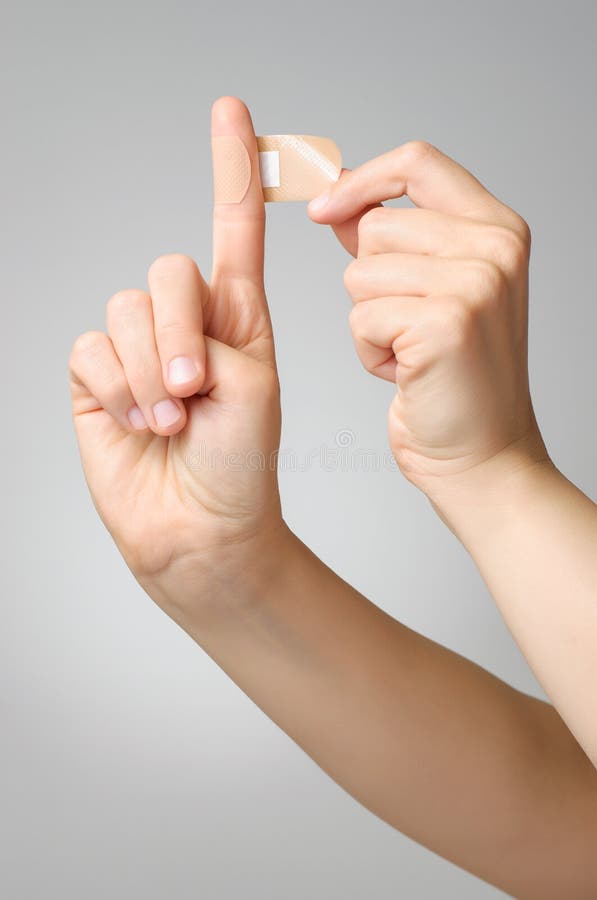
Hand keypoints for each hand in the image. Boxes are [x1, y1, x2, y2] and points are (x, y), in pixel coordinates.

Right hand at [69, 97, 285, 615]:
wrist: (204, 528)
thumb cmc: (242, 462)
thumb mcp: (254, 386)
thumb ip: (210, 333)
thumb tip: (154, 329)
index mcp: (237, 318)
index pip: (234, 230)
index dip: (232, 171)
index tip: (231, 112)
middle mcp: (187, 324)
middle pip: (167, 271)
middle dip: (178, 332)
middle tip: (194, 391)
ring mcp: (140, 350)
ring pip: (126, 311)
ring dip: (151, 372)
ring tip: (171, 421)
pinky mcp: (97, 378)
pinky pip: (91, 350)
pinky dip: (118, 389)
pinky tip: (137, 423)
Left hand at [308, 142, 548, 500]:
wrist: (482, 454)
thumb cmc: (454, 379)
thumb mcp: (434, 292)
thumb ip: (394, 240)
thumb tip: (339, 198)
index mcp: (499, 228)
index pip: (417, 162)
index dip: (361, 179)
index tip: (322, 208)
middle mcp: (495, 247)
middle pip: (375, 226)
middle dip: (369, 282)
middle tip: (409, 327)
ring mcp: (476, 282)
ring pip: (360, 273)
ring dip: (369, 320)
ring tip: (411, 352)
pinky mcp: (447, 322)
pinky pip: (361, 317)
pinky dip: (370, 351)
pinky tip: (406, 373)